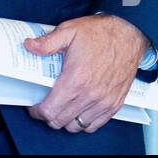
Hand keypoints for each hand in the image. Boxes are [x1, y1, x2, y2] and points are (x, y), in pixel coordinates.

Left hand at [22, 14, 149, 133]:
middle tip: (44, 106)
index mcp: (75, 79)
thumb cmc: (100, 33)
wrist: (128, 35)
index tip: (34, 106)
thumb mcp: (69, 31)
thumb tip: (29, 46)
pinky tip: (78, 110)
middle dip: (48, 116)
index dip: (37, 111)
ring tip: (60, 108)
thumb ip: (47, 42)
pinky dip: (83, 122)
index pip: (50, 110)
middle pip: (60, 121)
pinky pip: (94, 125)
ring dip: (65, 120)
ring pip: (76, 126)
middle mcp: (89, 95)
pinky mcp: (114, 104)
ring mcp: (103, 102)